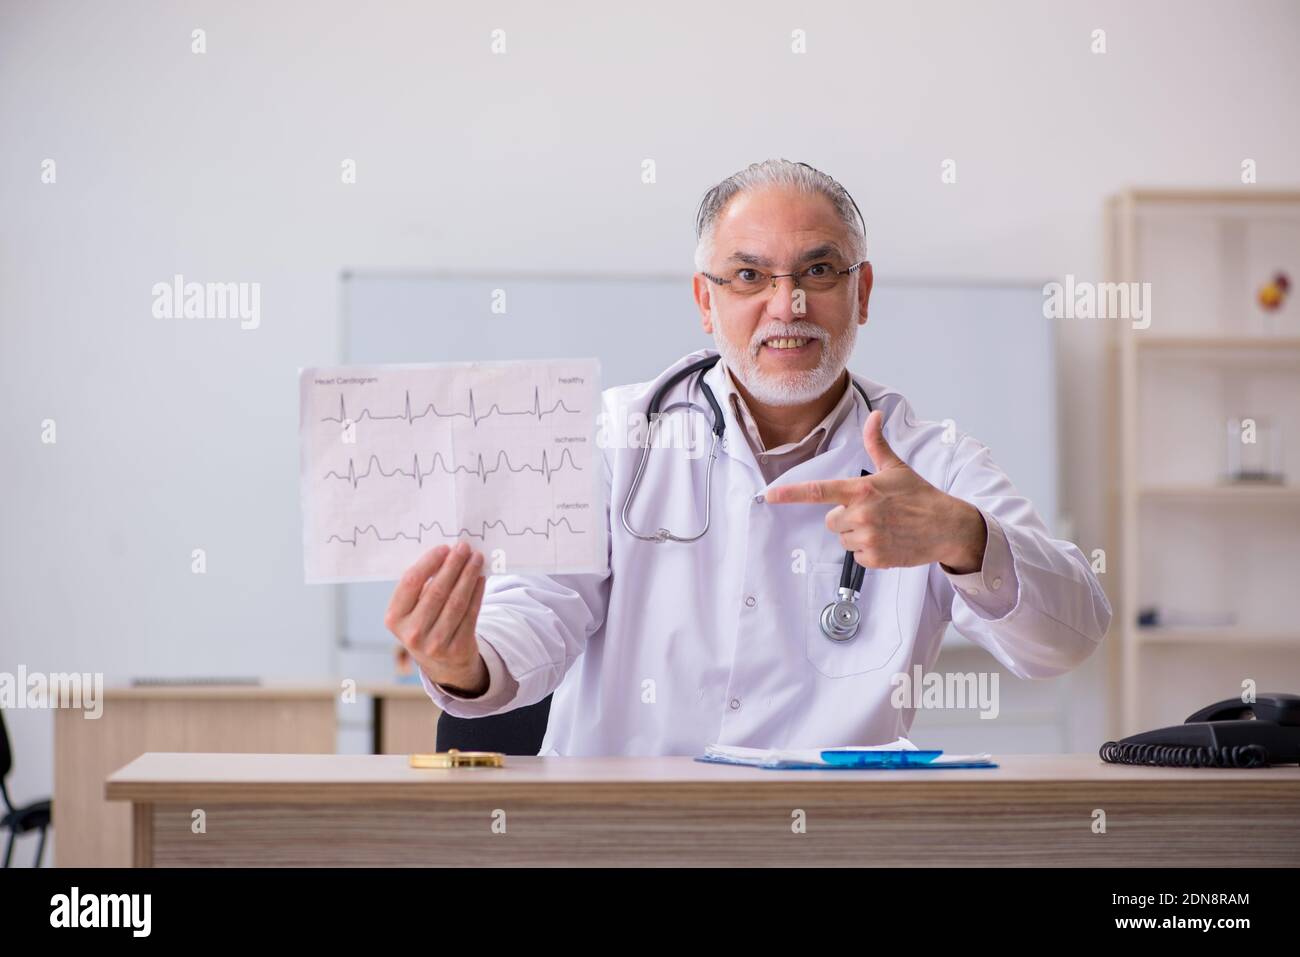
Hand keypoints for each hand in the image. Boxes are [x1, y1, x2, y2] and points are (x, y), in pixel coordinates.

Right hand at [383, 542, 489, 693]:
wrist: (441, 663)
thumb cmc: (424, 624)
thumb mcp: (411, 610)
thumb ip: (421, 586)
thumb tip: (447, 554)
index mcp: (394, 618)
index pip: (411, 582)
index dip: (429, 562)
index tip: (444, 547)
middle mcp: (412, 633)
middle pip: (437, 591)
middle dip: (453, 565)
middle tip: (464, 547)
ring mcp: (435, 644)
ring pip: (456, 602)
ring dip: (468, 576)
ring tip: (476, 558)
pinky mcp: (457, 648)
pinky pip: (471, 614)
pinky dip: (478, 593)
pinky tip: (481, 578)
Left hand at [764, 410, 986, 572]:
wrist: (947, 526)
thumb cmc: (920, 495)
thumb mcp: (896, 467)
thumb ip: (876, 443)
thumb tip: (874, 415)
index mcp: (861, 490)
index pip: (818, 491)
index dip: (790, 494)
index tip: (769, 496)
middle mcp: (861, 514)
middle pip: (831, 521)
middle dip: (846, 518)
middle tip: (874, 513)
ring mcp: (868, 537)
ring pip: (843, 539)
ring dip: (858, 535)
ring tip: (884, 527)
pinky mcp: (876, 558)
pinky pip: (857, 556)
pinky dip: (869, 552)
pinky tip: (888, 541)